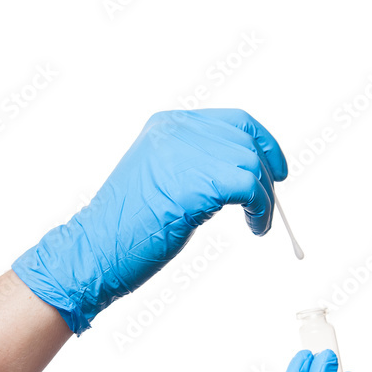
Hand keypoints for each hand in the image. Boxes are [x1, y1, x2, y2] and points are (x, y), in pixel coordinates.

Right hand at [12, 109, 287, 332]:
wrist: (94, 251)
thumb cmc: (127, 227)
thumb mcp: (163, 178)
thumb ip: (198, 164)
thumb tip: (248, 171)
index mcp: (168, 125)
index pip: (234, 120)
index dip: (263, 143)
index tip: (277, 169)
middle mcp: (176, 131)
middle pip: (247, 140)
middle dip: (266, 175)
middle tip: (267, 206)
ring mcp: (183, 154)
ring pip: (251, 163)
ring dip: (264, 198)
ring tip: (257, 222)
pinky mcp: (193, 183)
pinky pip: (249, 187)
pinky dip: (260, 209)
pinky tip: (254, 227)